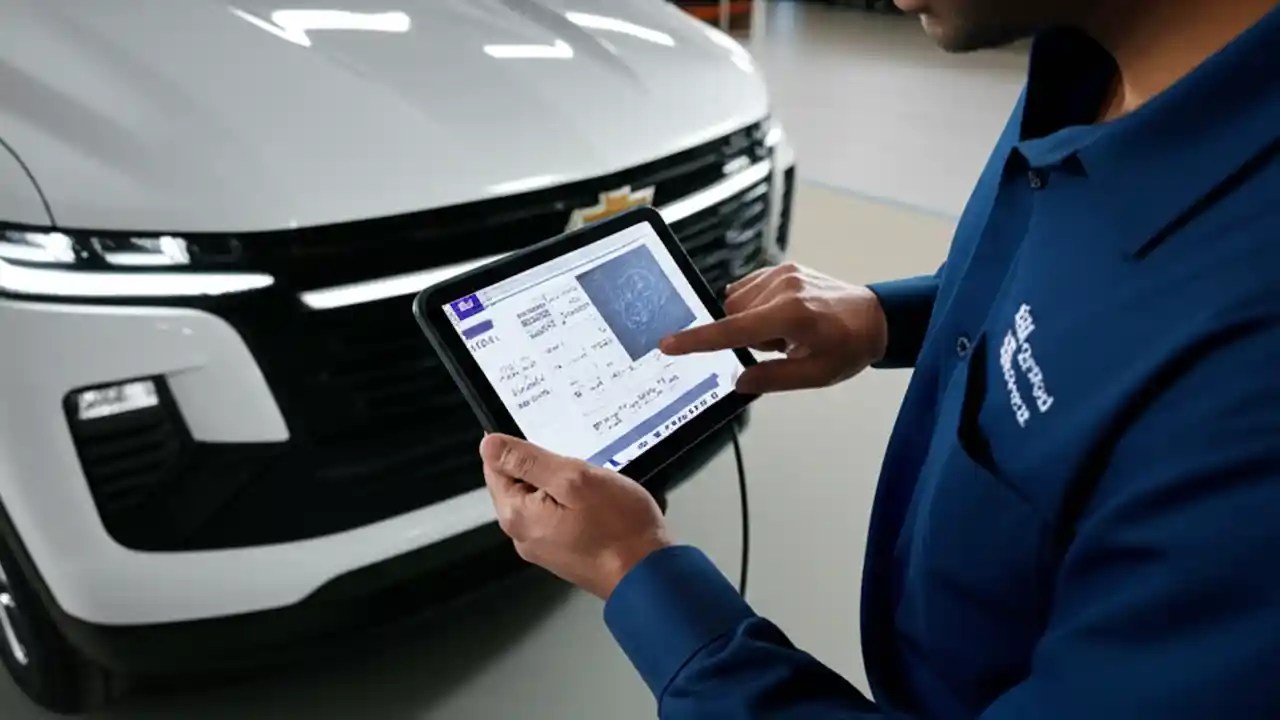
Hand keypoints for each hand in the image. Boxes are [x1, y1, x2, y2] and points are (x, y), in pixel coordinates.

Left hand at [479, 434, 671, 598]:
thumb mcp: (572, 479)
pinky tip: (597, 504)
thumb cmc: (618, 527)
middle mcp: (522, 534)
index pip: (495, 467)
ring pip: (541, 498)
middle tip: (579, 469)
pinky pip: (558, 514)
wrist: (648, 574)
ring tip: (592, 487)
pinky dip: (574, 502)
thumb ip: (528, 461)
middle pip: (518, 483)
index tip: (550, 446)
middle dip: (546, 468)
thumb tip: (489, 445)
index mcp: (516, 514)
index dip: (520, 449)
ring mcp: (543, 545)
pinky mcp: (563, 551)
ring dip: (563, 485)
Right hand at [660, 263, 888, 393]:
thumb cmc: (848, 348)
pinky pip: (748, 288)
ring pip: (737, 301)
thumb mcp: (815, 376)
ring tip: (785, 331)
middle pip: (731, 314)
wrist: (874, 318)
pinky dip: (754, 306)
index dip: (698, 340)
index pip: (733, 330)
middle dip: (745, 335)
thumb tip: (738, 379)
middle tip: (779, 346)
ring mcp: (784, 273)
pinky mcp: (784, 268)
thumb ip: (772, 379)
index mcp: (792, 315)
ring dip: (750, 321)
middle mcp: (785, 287)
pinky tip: (781, 317)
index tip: (669, 345)